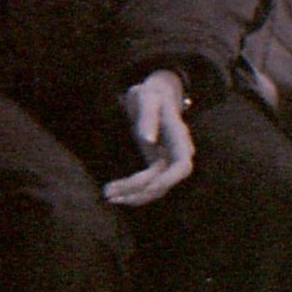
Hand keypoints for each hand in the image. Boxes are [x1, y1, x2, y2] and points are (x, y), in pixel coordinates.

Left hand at [106, 68, 195, 206]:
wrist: (154, 95)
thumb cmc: (151, 94)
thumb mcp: (147, 98)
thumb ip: (148, 117)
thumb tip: (147, 140)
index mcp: (179, 137)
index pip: (182, 166)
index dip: (168, 179)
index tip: (147, 186)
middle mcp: (177, 153)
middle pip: (165, 182)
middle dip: (141, 191)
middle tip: (112, 194)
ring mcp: (167, 160)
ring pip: (156, 187)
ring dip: (134, 195)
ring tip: (109, 196)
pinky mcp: (156, 164)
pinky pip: (148, 183)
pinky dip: (133, 190)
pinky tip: (115, 193)